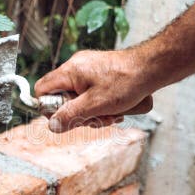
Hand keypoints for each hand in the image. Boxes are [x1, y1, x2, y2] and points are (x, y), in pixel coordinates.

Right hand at [34, 49, 152, 132]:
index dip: (48, 108)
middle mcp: (76, 68)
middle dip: (78, 114)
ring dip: (92, 113)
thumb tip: (52, 126)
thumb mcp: (95, 105)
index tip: (65, 119)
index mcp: (70, 71)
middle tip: (95, 120)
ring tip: (111, 116)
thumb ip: (71, 115)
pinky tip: (116, 111)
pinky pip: (91, 94)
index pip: (42, 89)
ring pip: (79, 99)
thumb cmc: (125, 83)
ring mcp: (88, 70)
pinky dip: (100, 105)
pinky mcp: (100, 74)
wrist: (151, 68)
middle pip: (62, 97)